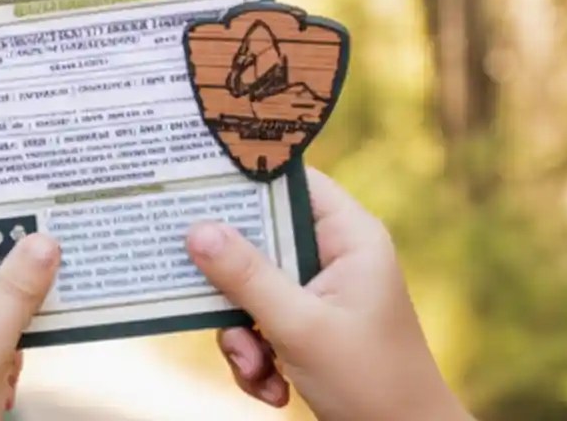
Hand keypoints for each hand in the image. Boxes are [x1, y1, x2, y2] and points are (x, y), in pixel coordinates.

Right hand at [186, 168, 472, 420]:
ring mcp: (317, 292)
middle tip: (213, 302)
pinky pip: (256, 322)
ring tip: (256, 367)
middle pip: (258, 237)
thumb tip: (196, 230)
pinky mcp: (304, 325)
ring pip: (249, 287)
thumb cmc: (371, 382)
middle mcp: (332, 255)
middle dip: (233, 285)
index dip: (245, 177)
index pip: (291, 180)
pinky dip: (254, 357)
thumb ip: (247, 276)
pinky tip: (270, 388)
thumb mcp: (299, 327)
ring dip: (240, 333)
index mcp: (349, 237)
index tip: (196, 186)